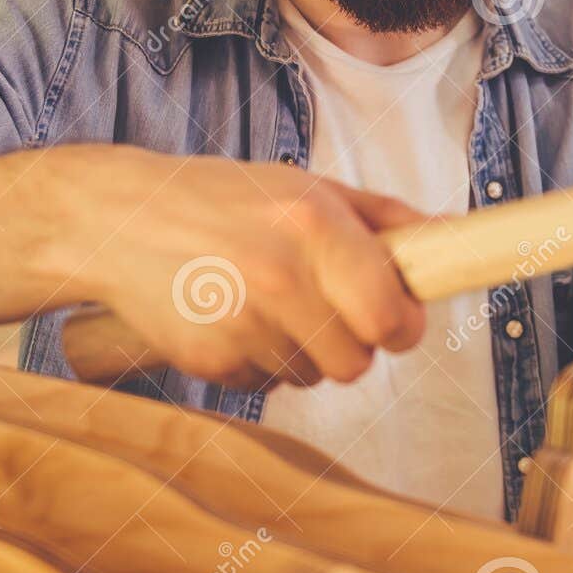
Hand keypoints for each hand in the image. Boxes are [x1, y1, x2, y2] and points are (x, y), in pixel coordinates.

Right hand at [91, 149, 427, 389]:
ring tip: (265, 304)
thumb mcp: (306, 188)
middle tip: (325, 311)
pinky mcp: (206, 358)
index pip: (391, 318)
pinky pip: (263, 384)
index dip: (400, 326)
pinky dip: (256, 361)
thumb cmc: (224, 199)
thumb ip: (384, 218)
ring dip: (301, 352)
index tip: (392, 318)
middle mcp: (279, 275)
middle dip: (351, 345)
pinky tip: (230, 317)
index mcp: (315, 225)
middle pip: (356, 364)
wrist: (119, 220)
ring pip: (311, 377)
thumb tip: (453, 239)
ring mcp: (240, 322)